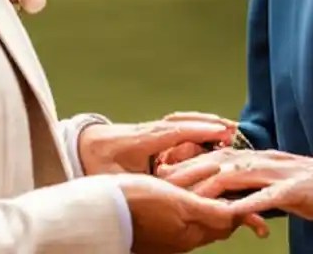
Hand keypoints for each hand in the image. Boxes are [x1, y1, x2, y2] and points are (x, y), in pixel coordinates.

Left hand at [79, 112, 236, 174]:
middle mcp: (149, 130)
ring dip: (204, 122)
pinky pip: (177, 125)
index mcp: (141, 139)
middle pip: (182, 122)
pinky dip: (195, 125)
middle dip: (208, 124)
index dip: (198, 132)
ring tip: (227, 128)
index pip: (175, 132)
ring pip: (181, 121)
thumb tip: (165, 192)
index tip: (220, 132)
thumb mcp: (117, 179)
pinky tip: (209, 131)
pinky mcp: (151, 132)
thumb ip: (141, 183)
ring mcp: (150, 129)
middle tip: (232, 130)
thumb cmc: (97, 164)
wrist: (79, 146)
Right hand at [117, 173, 268, 252]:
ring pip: (198, 221)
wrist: (99, 210)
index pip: (227, 223)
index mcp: (191, 234)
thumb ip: (209, 210)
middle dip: (228, 208)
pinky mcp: (155, 233)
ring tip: (215, 184)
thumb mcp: (178, 202)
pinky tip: (186, 191)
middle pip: (215, 225)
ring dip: (209, 204)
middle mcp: (182, 241)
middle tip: (238, 189)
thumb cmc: (138, 200)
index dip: (243, 209)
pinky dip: (190, 206)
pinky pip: (181, 220)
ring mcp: (168, 239)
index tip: (255, 199)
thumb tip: (238, 216)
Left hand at [158, 148, 312, 227]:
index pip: (220, 156)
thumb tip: (233, 200)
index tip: (166, 171)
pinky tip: (231, 213)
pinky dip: (248, 203)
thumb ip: (257, 190)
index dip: (192, 161)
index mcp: (263, 159)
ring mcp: (283, 173)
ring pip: (240, 173)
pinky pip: (269, 196)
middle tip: (163, 180)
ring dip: (211, 185)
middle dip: (190, 169)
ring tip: (187, 196)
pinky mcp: (299, 190)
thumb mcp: (282, 190)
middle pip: (221, 160)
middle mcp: (269, 160)